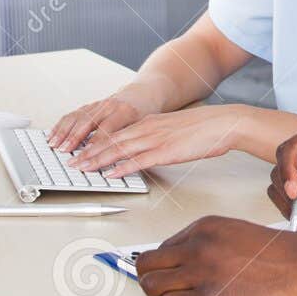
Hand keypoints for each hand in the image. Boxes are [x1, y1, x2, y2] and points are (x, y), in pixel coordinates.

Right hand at [48, 87, 158, 151]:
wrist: (145, 93)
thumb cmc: (145, 112)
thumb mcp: (144, 126)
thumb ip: (130, 140)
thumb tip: (120, 161)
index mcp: (125, 111)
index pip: (106, 131)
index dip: (95, 145)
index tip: (86, 156)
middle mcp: (109, 106)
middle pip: (87, 124)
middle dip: (74, 139)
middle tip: (64, 153)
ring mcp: (99, 104)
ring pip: (77, 117)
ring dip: (64, 132)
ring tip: (54, 145)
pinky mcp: (91, 105)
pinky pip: (73, 114)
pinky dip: (62, 125)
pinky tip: (54, 134)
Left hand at [70, 105, 243, 177]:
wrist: (224, 123)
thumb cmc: (205, 128)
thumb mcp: (175, 129)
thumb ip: (159, 136)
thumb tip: (149, 148)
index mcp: (150, 122)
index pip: (116, 132)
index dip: (95, 142)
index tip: (81, 150)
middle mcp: (148, 128)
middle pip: (111, 141)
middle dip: (89, 152)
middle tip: (72, 162)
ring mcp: (156, 139)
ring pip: (119, 150)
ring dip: (98, 159)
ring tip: (82, 168)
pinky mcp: (165, 151)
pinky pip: (139, 160)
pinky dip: (122, 167)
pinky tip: (110, 173)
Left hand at [136, 216, 296, 295]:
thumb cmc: (278, 253)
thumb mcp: (236, 232)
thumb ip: (207, 242)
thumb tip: (185, 261)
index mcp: (205, 227)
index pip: (162, 247)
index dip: (165, 264)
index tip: (170, 273)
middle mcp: (198, 246)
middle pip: (146, 264)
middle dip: (152, 277)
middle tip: (164, 287)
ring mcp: (202, 272)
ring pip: (151, 285)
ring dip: (160, 295)